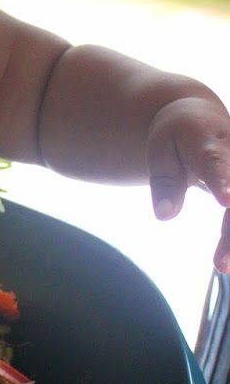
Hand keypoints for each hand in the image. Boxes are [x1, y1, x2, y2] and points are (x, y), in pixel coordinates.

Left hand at [147, 96, 229, 272]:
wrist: (202, 116)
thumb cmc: (178, 136)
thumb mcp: (161, 150)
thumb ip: (165, 182)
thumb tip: (165, 215)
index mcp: (210, 142)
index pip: (217, 164)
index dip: (224, 183)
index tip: (227, 201)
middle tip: (221, 264)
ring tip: (222, 266)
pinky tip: (226, 260)